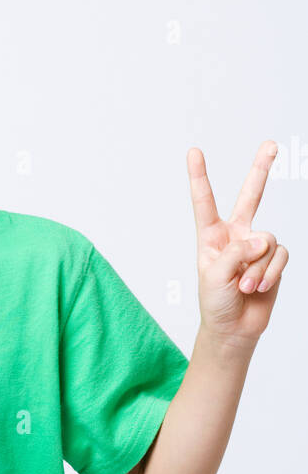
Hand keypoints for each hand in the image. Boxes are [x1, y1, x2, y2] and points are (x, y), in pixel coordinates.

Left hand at [188, 139, 287, 349]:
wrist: (234, 329)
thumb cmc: (215, 302)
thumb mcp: (215, 275)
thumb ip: (237, 252)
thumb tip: (264, 239)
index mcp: (211, 236)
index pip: (205, 202)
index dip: (199, 176)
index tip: (194, 152)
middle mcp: (236, 236)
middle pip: (251, 197)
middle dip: (261, 170)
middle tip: (270, 144)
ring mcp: (257, 247)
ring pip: (267, 242)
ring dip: (257, 267)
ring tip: (245, 286)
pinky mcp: (275, 260)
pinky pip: (280, 257)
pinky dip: (270, 273)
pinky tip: (258, 287)